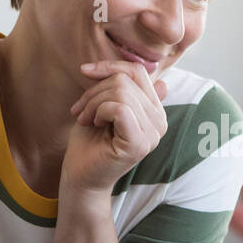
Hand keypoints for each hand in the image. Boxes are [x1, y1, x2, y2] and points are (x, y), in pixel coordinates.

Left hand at [63, 60, 168, 193]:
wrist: (80, 176)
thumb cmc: (90, 142)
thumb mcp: (106, 106)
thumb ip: (128, 91)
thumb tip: (162, 80)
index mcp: (155, 111)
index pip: (138, 72)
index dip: (110, 66)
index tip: (85, 71)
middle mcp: (160, 122)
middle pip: (126, 81)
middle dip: (95, 91)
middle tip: (80, 110)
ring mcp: (152, 134)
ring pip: (121, 93)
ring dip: (93, 102)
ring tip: (85, 118)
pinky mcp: (139, 144)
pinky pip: (119, 108)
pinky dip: (99, 111)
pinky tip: (94, 124)